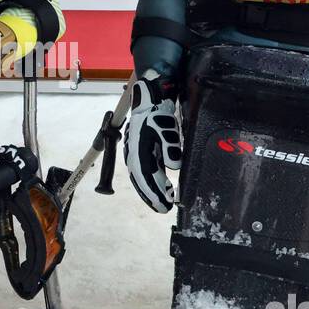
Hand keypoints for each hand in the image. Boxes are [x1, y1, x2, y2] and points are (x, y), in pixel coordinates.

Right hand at [123, 74, 181, 212]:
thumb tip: (174, 165)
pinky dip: (152, 181)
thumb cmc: (157, 113)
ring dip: (152, 191)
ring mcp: (136, 154)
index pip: (145, 178)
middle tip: (164, 209)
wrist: (149, 100)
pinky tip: (162, 186)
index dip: (154, 194)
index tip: (164, 206)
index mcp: (139, 151)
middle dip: (153, 196)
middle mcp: (134, 155)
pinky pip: (145, 171)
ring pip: (142, 178)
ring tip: (164, 201)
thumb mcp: (165, 127)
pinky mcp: (142, 151)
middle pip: (142, 181)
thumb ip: (169, 146)